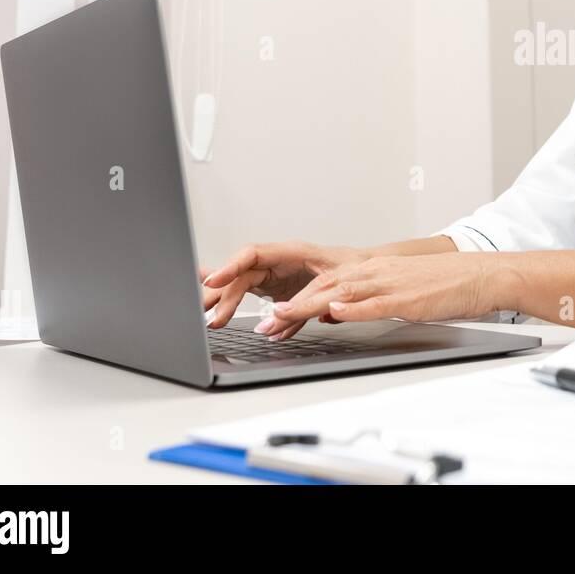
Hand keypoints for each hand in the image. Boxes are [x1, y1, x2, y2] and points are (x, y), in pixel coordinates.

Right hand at [201, 240, 370, 331]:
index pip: (252, 254)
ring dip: (225, 304)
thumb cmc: (354, 269)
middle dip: (221, 293)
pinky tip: (214, 308)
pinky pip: (249, 296)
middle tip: (205, 314)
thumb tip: (275, 323)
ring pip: (241, 287)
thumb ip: (304, 304)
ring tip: (210, 321)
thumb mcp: (333, 285)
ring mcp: (274, 275)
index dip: (230, 266)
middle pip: (240, 274)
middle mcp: (277, 261)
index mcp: (290, 251)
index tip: (212, 280)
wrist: (368, 273)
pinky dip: (233, 304)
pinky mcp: (275, 290)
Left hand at [257, 252, 507, 339]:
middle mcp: (374, 272)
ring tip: (281, 318)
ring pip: (340, 293)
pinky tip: (333, 312)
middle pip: (322, 287)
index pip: (323, 285)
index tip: (271, 318)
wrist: (479, 275)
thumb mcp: (396, 291)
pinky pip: (373, 302)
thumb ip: (364, 301)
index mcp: (371, 270)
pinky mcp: (406, 299)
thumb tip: (334, 314)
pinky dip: (351, 308)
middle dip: (289, 308)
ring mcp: (389, 284)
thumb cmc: (444, 285)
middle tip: (264, 325)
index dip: (293, 302)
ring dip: (307, 306)